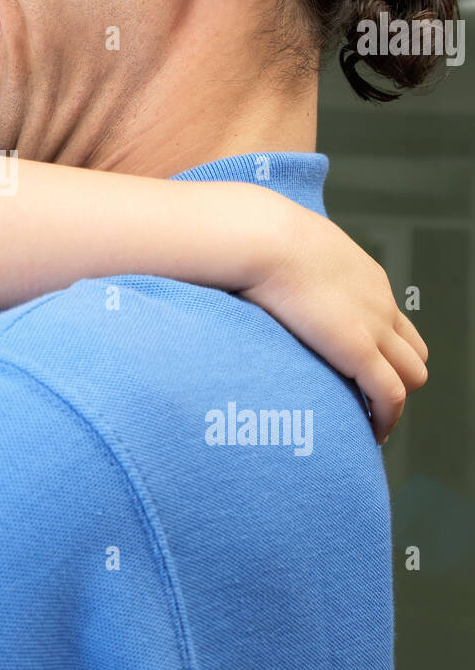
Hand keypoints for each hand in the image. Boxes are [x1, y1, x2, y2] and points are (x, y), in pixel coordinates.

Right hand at [240, 204, 427, 444]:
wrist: (264, 237)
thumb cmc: (260, 238)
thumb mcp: (286, 249)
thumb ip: (288, 269)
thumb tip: (257, 275)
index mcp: (365, 279)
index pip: (393, 323)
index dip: (382, 351)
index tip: (359, 370)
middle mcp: (380, 304)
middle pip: (413, 352)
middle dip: (396, 378)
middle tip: (363, 399)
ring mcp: (374, 327)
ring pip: (411, 376)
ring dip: (393, 400)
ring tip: (365, 419)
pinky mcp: (359, 350)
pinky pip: (389, 396)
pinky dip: (386, 418)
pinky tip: (370, 432)